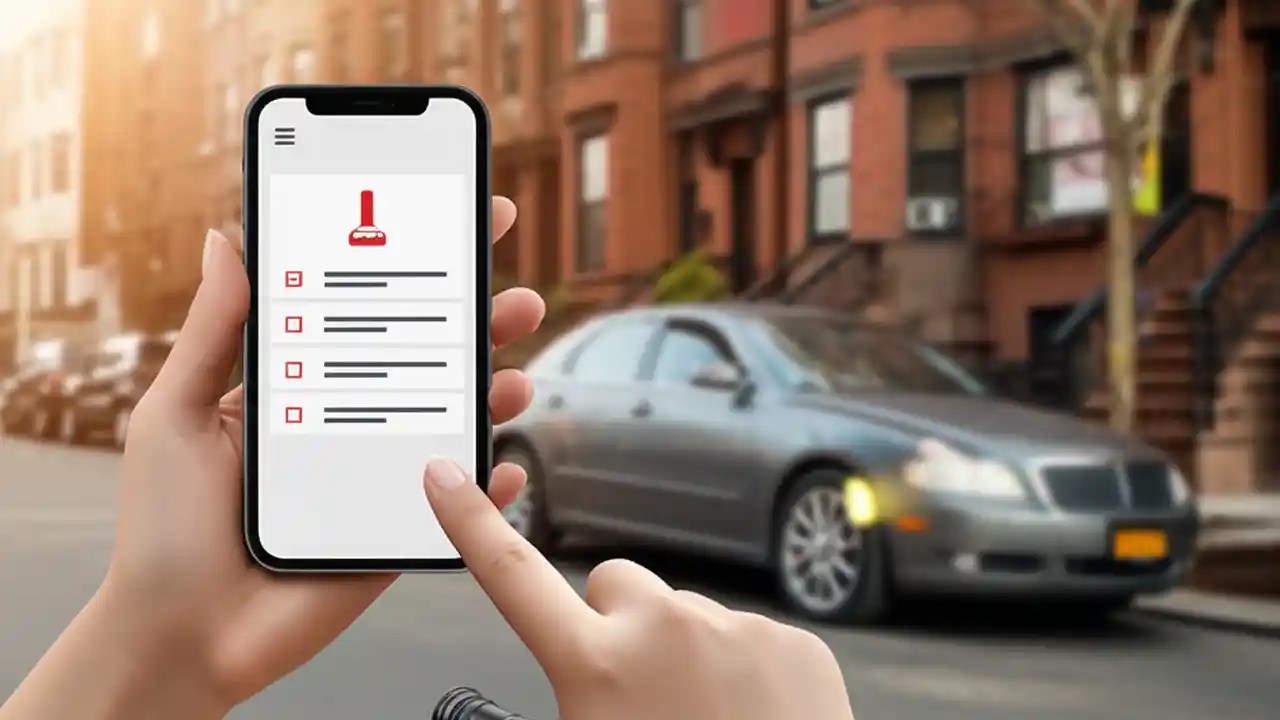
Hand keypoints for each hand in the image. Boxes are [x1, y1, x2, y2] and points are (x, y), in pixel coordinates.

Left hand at [1, 198, 543, 719]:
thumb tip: (224, 240)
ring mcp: (378, 479)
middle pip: (427, 364)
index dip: (412, 273)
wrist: (182, 633)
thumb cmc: (164, 527)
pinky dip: (489, 484)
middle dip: (479, 328)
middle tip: (515, 300)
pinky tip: (503, 464)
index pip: (364, 317)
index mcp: (298, 389)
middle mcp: (347, 427)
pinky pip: (458, 502)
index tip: (455, 223)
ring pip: (452, 425)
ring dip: (495, 396)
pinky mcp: (398, 533)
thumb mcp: (177, 413)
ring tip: (514, 380)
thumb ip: (214, 332)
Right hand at [425, 460, 855, 719]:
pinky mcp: (795, 642)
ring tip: (706, 718)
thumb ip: (572, 694)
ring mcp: (737, 629)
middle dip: (616, 620)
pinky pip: (751, 638)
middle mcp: (663, 629)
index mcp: (596, 666)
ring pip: (687, 616)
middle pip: (615, 583)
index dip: (472, 522)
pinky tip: (754, 719)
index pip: (513, 576)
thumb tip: (579, 666)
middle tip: (639, 690)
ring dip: (688, 654)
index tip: (444, 474)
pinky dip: (748, 673)